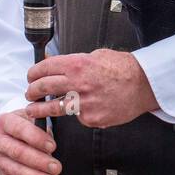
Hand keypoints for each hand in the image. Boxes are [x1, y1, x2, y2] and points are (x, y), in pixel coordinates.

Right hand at [0, 108, 58, 174]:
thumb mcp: (35, 117)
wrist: (13, 129)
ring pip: (16, 171)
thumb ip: (43, 126)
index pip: (20, 130)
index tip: (53, 146)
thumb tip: (53, 144)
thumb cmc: (30, 122)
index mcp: (5, 121)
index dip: (37, 139)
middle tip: (57, 167)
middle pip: (18, 153)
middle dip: (39, 162)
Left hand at [24, 48, 157, 128]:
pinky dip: (75, 114)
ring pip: (53, 108)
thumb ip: (75, 62)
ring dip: (39, 109)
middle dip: (32, 91)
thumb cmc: (123, 69)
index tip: (30, 77)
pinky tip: (81, 109)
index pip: (44, 68)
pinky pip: (76, 117)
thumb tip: (54, 64)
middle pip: (43, 88)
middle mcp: (78, 83)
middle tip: (29, 93)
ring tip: (33, 110)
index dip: (33, 73)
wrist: (144, 85)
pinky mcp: (91, 118)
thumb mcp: (96, 55)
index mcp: (78, 64)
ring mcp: (84, 103)